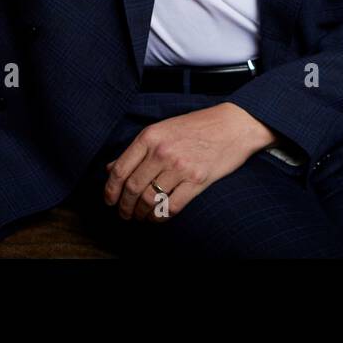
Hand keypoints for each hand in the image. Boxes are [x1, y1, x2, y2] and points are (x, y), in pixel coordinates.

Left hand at [103, 103, 276, 222]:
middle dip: (125, 207)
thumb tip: (110, 168)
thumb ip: (137, 149)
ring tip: (141, 217)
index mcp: (150, 136)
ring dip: (141, 214)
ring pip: (149, 200)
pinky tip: (158, 217)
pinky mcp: (197, 180)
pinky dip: (160, 217)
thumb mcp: (163, 129)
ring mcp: (180, 167)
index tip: (109, 201)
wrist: (233, 125)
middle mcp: (162, 151)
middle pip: (132, 189)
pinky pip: (171, 207)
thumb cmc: (197, 126)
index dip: (110, 191)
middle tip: (125, 214)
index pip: (119, 170)